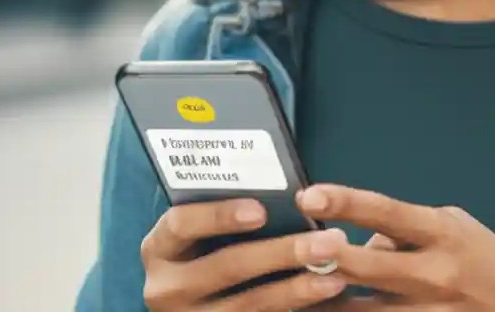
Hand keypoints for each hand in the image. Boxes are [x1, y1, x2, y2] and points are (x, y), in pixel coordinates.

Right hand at [139, 197, 350, 310]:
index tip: (261, 210)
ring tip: (336, 274)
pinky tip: (324, 296)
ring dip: (298, 288)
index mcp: (159, 249)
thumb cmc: (204, 251)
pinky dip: (294, 309)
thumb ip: (226, 214)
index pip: (181, 224)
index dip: (219, 216)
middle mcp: (166, 288)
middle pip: (226, 267)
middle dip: (281, 253)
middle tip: (329, 241)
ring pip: (249, 304)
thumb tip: (286, 194)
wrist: (193, 305)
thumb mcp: (200, 236)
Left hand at [295, 185, 494, 310]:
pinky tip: (323, 310)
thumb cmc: (490, 267)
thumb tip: (358, 238)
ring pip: (359, 310)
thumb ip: (407, 229)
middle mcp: (433, 274)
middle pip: (364, 267)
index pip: (387, 211)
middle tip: (292, 246)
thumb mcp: (457, 229)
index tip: (309, 195)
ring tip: (289, 291)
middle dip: (323, 256)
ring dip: (322, 300)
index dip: (345, 202)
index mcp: (442, 234)